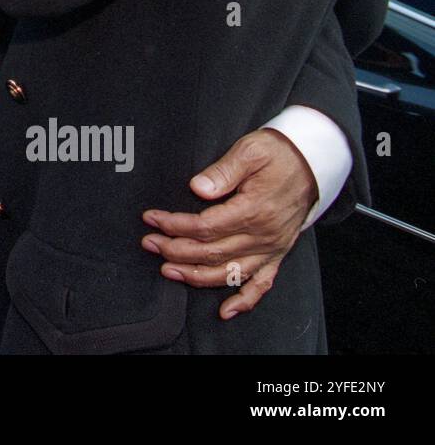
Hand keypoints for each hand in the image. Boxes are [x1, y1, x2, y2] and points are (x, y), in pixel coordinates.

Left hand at [141, 128, 316, 319]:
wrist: (311, 163)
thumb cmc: (279, 155)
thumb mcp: (250, 151)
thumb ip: (223, 171)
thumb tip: (198, 187)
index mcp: (254, 210)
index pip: (205, 226)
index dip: (175, 225)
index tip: (153, 220)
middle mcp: (264, 235)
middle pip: (212, 252)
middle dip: (175, 250)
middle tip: (150, 243)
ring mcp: (271, 248)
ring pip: (229, 273)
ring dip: (196, 276)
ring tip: (169, 270)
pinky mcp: (277, 254)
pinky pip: (261, 285)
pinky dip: (244, 301)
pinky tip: (225, 311)